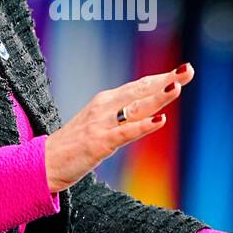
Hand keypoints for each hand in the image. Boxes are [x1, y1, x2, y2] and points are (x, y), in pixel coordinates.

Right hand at [43, 63, 193, 193]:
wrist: (44, 162)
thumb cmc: (73, 144)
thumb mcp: (98, 123)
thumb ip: (121, 115)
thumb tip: (147, 111)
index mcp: (105, 101)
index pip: (139, 86)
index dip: (161, 78)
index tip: (183, 70)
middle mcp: (104, 107)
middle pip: (141, 91)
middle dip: (165, 81)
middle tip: (188, 71)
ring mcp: (101, 124)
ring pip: (135, 108)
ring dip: (157, 97)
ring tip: (177, 87)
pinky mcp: (99, 143)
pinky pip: (125, 133)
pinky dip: (142, 126)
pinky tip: (159, 121)